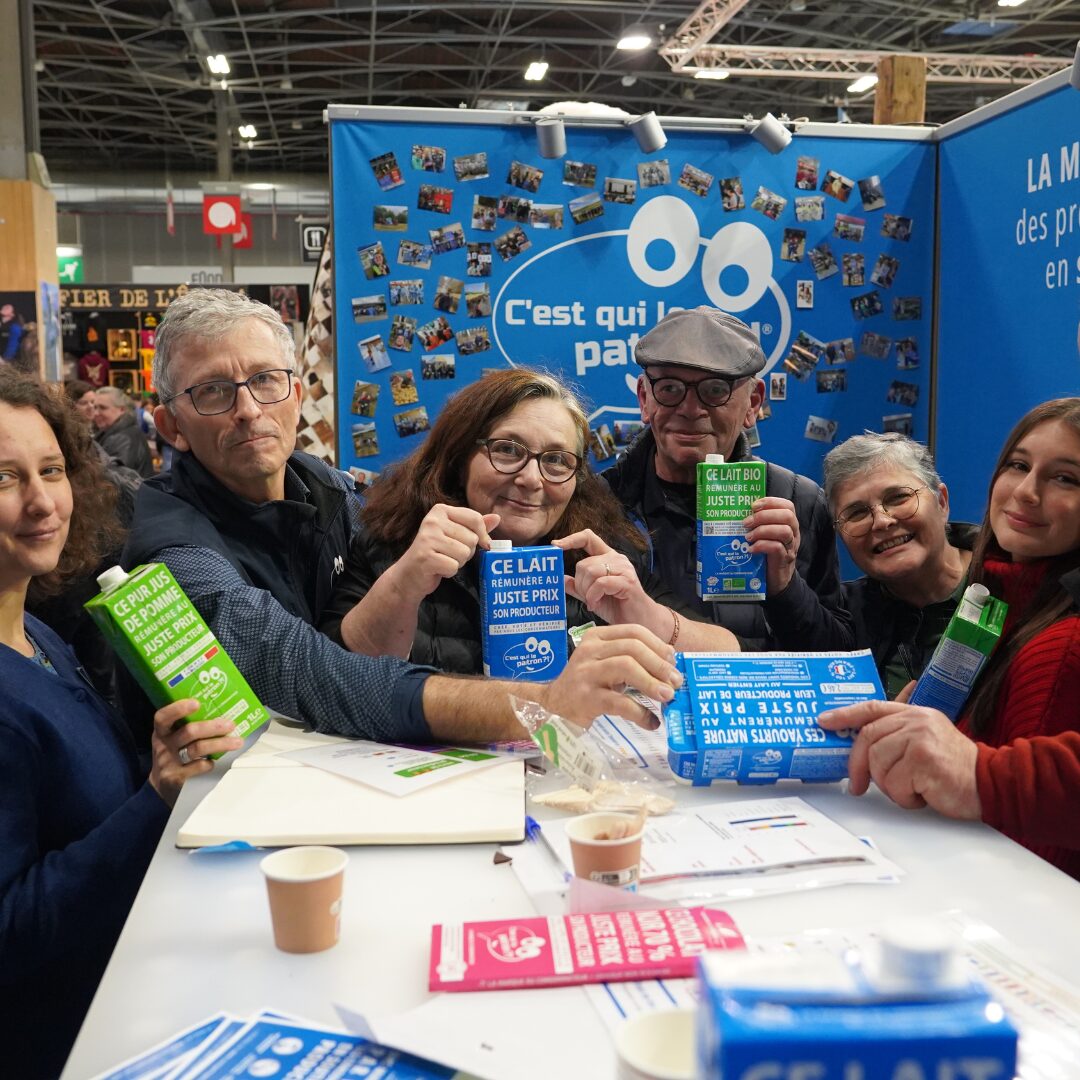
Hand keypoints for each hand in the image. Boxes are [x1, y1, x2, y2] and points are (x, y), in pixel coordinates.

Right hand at [150, 699, 244, 807]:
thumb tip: (219, 710)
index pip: (163, 717)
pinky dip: (210, 763)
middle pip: (188, 732)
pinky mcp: (176, 778)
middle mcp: (163, 746)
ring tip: (237, 741)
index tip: (197, 703)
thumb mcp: (173, 737)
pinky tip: (215, 761)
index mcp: (162, 732)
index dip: (178, 709)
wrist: (161, 784)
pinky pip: (198, 767)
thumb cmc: (173, 753)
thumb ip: (187, 725)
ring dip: (220, 744)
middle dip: (212, 727)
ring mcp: (169, 763)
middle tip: (230, 724)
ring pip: (197, 749)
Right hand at [393, 504, 499, 601]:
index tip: (480, 544)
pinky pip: (454, 566)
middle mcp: (432, 521)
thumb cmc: (436, 552)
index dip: (482, 535)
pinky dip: (449, 572)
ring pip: (464, 553)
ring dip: (458, 562)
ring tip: (443, 560)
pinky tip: (438, 568)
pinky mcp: (426, 557)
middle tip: (449, 553)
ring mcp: (427, 538)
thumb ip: (476, 526)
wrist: (409, 574)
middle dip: (466, 551)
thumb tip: (497, 518)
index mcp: (440, 510)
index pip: (475, 519)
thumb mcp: (456, 535)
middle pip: (472, 538)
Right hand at [534, 624, 681, 730]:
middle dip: (659, 664)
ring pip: (626, 667)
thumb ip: (631, 659)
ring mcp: (586, 674)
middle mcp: (589, 651)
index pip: (633, 632)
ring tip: (668, 696)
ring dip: (652, 682)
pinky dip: (640, 712)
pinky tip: (651, 722)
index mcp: (596, 637)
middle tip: (676, 682)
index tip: (673, 661)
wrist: (553, 706)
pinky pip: (620, 702)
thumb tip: (670, 664)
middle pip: (632, 648)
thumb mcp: (605, 664)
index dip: (658, 645)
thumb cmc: (585, 685)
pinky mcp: (586, 698)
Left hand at [553, 529, 658, 629]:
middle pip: (584, 563)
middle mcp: (616, 559)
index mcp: (608, 557)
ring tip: (593, 602)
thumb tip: (560, 579)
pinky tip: (596, 605)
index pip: (588, 538)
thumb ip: (577, 586)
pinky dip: (594, 596)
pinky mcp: (627, 582)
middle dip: (580, 584)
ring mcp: (624, 569)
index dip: (571, 539)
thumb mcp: (592, 595)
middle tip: (587, 598)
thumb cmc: (618, 607)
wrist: (640, 622)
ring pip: (591, 572)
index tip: (556, 545)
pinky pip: (600, 583)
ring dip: (587, 592)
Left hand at [743, 497, 798, 592]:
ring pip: (784, 531)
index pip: (787, 505)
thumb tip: (737, 511)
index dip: (771, 502)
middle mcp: (793, 533)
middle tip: (746, 523)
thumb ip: (758, 524)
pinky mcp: (784, 560)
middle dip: (764, 516)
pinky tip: (751, 549)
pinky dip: (762, 546)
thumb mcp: (764, 536)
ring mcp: (790, 547)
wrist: (775, 581)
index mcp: (788, 524)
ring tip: (748, 537)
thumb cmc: (766, 554)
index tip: (753, 506)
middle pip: (787, 516)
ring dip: (762, 531)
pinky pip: (777, 548)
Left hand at [818, 700, 980, 819]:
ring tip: (912, 789)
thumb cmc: (956, 768)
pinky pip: (895, 784)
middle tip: (857, 786)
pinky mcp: (924, 761)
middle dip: (858, 766)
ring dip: (889, 786)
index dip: (844, 715)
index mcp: (915, 714)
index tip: (823, 721)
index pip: (872, 708)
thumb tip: (862, 746)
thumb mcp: (928, 739)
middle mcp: (916, 721)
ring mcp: (920, 739)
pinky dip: (904, 797)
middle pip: (868, 740)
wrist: (992, 783)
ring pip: (878, 764)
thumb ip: (899, 735)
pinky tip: (923, 795)